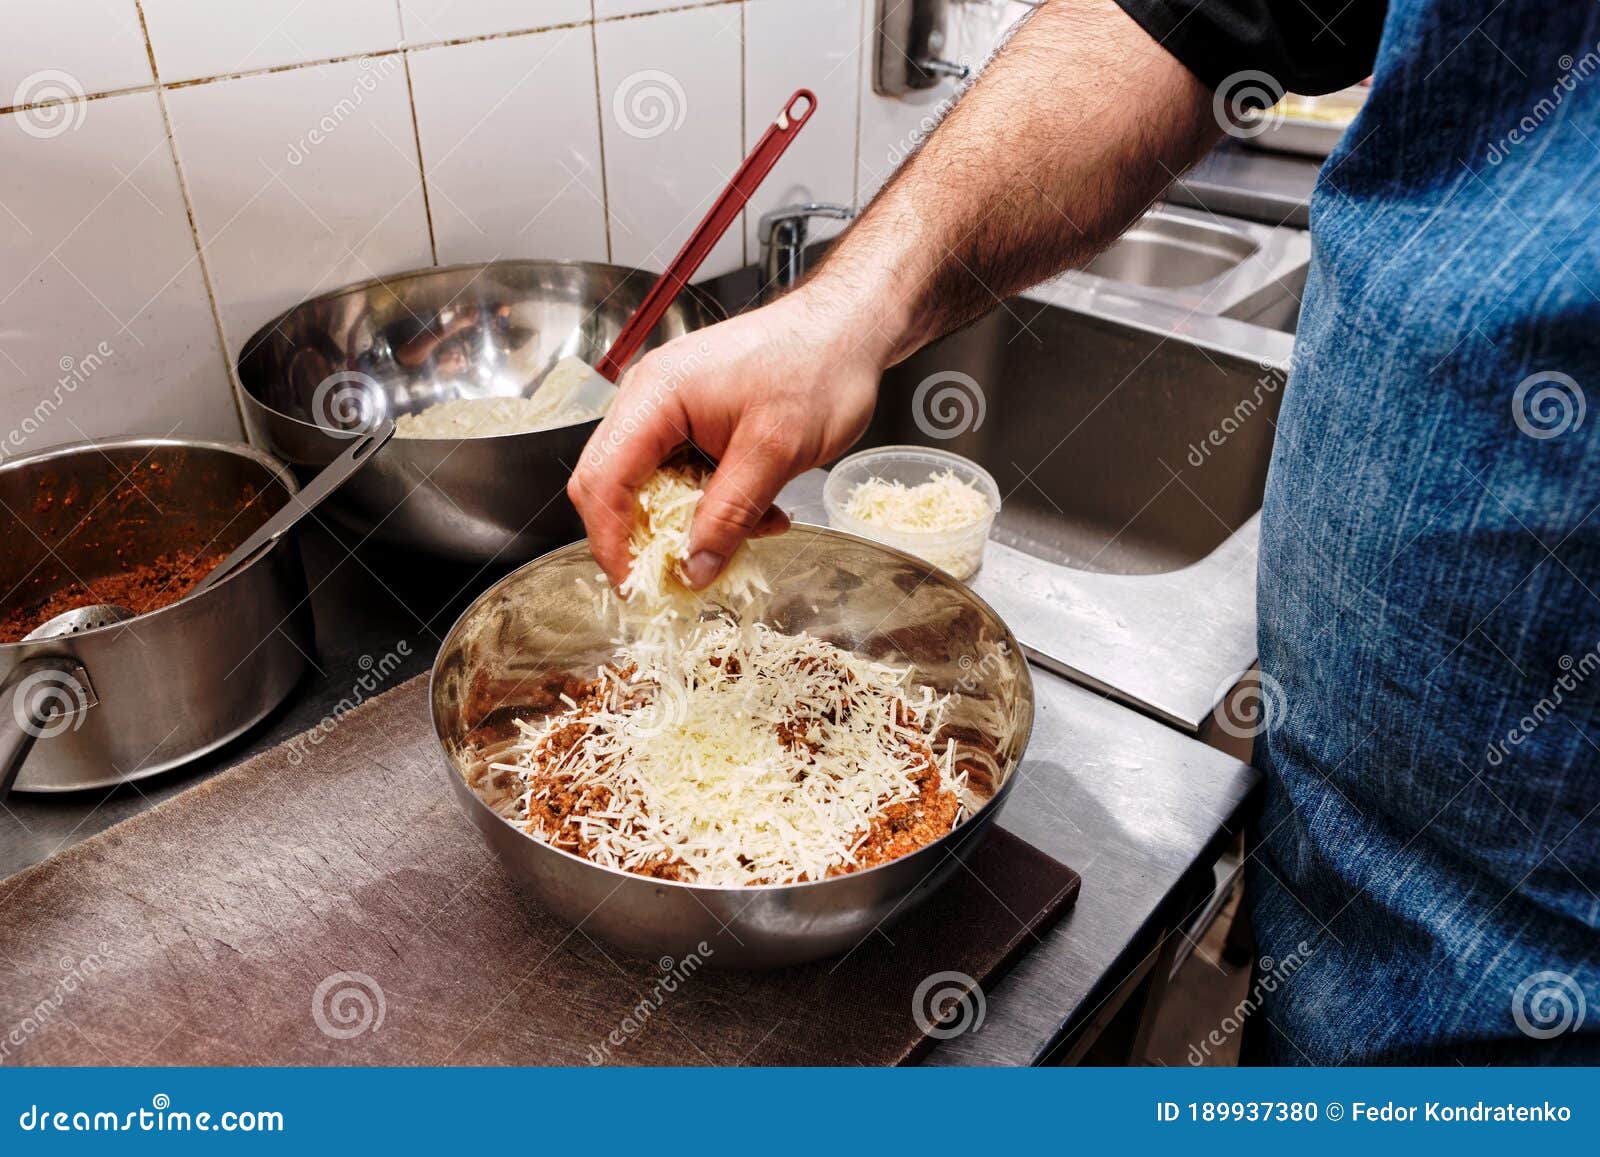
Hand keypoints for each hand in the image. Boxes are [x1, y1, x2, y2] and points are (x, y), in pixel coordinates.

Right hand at [569, 287, 887, 589]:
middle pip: (614, 486)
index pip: (602, 481)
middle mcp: (649, 400)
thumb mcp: (775, 453)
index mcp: (654, 396)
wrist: (849, 330)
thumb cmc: (817, 369)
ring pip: (654, 487)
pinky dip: (715, 503)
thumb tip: (692, 570)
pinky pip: (684, 475)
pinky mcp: (694, 420)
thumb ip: (729, 515)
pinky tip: (761, 510)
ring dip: (695, 521)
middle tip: (685, 575)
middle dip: (648, 537)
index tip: (635, 587)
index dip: (610, 542)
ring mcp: (670, 409)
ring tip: (754, 529)